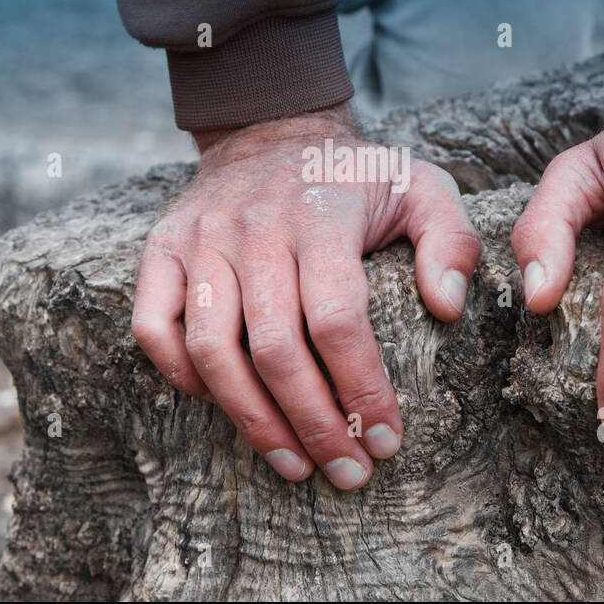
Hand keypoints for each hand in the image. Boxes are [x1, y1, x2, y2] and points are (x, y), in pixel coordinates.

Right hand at [131, 104, 481, 488]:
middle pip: (274, 349)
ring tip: (295, 465)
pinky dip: (179, 373)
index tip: (387, 440)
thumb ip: (450, 239)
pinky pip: (153, 325)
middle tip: (348, 472)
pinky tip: (221, 404)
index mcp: (320, 217)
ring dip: (252, 420)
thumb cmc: (354, 177)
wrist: (272, 131)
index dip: (362, 389)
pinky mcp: (162, 250)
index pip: (337, 321)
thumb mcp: (422, 186)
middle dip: (315, 424)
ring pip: (211, 349)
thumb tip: (448, 306)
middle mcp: (252, 229)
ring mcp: (200, 240)